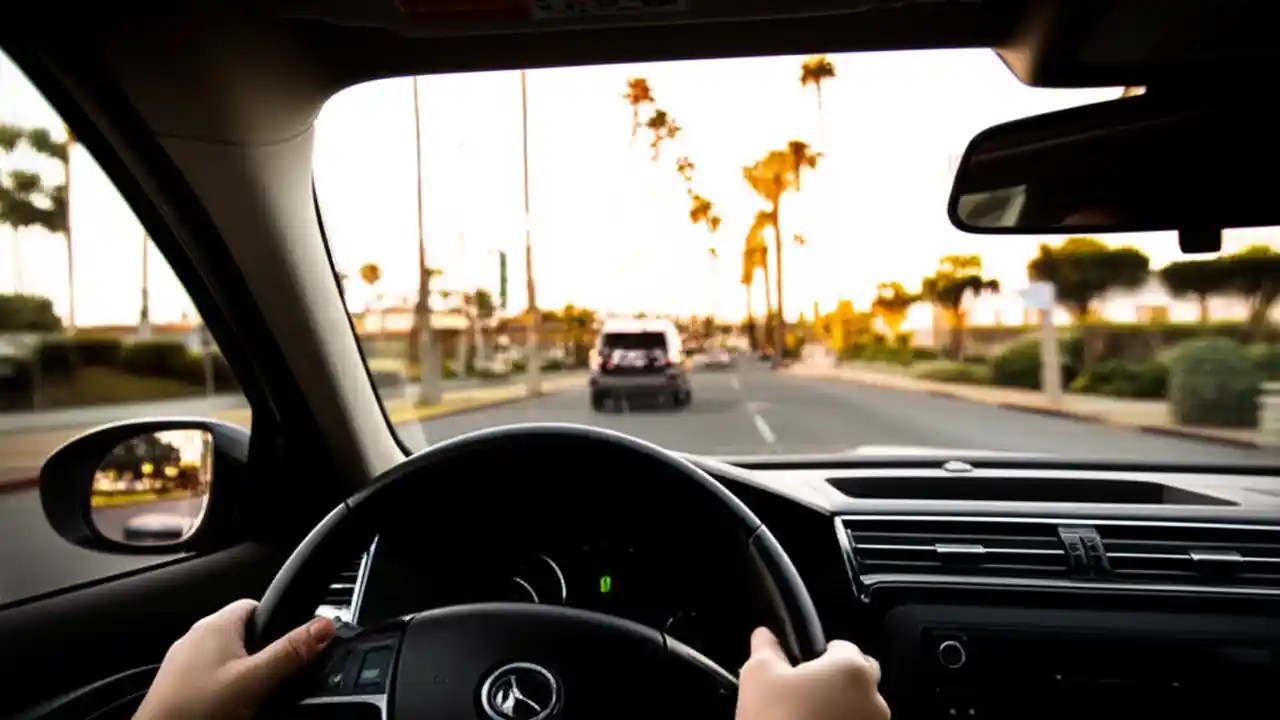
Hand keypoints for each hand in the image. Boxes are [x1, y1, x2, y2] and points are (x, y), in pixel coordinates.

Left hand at [134, 599, 334, 719]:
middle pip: (243, 635)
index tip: (293, 644)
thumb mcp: (255, 680)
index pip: (256, 605)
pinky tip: (231, 709)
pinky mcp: (177, 688)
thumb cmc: (197, 711)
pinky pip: (211, 678)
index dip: (279, 622)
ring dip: (243, 675)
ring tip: (253, 698)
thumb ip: (291, 652)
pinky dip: (224, 690)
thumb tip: (325, 625)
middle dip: (263, 655)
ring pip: (227, 659)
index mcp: (215, 625)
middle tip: (275, 679)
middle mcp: (195, 638)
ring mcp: (183, 664)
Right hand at [737, 626, 889, 719]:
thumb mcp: (758, 677)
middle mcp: (875, 701)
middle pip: (855, 682)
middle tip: (800, 700)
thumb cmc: (775, 719)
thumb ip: (766, 649)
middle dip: (833, 686)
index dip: (815, 657)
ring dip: (838, 714)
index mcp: (852, 670)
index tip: (797, 672)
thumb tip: (765, 635)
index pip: (841, 647)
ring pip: (857, 713)